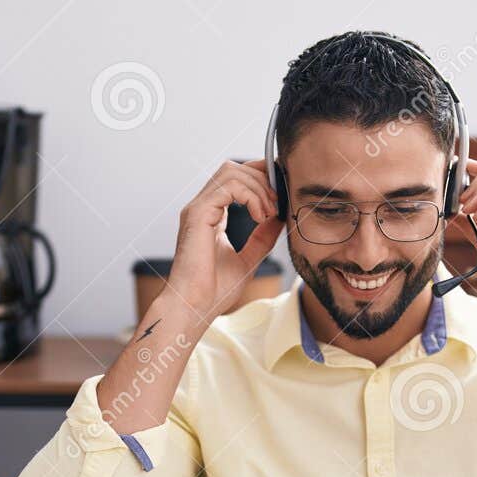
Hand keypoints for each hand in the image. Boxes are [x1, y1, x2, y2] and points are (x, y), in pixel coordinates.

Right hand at [166, 159, 283, 333]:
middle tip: (277, 205)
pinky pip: (228, 186)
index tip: (281, 194)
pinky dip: (250, 196)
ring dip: (258, 188)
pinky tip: (259, 216)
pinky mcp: (197, 214)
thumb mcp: (248, 260)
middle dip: (262, 179)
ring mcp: (197, 208)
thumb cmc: (214, 292)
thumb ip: (262, 238)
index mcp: (211, 216)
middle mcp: (202, 207)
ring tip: (268, 214)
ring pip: (231, 172)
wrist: (194, 308)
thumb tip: (279, 219)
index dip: (260, 178)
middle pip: (234, 168)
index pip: (235, 180)